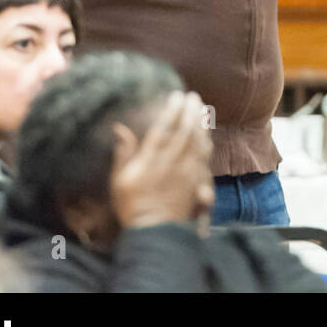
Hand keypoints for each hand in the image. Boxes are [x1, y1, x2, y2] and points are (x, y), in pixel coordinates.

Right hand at [110, 90, 213, 230]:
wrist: (155, 230)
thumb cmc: (132, 205)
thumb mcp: (119, 180)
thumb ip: (122, 153)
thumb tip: (120, 128)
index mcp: (150, 160)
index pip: (164, 128)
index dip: (172, 109)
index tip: (176, 95)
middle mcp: (171, 162)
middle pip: (185, 130)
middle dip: (190, 111)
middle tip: (192, 96)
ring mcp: (187, 171)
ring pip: (198, 140)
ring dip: (201, 122)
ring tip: (202, 108)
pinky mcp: (197, 180)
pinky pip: (205, 155)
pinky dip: (206, 140)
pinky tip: (207, 133)